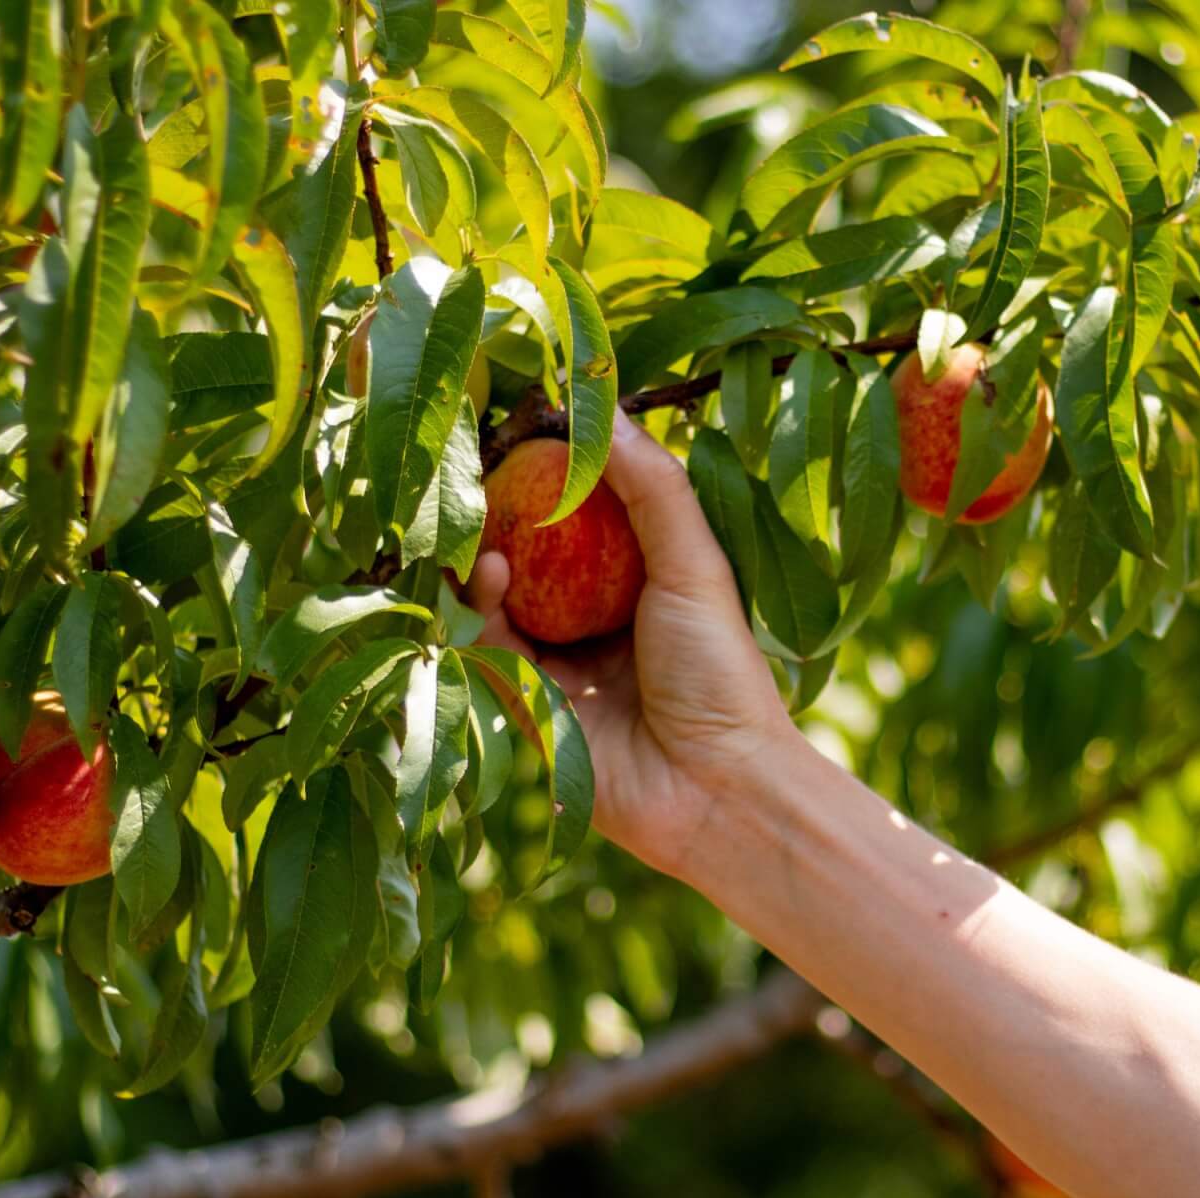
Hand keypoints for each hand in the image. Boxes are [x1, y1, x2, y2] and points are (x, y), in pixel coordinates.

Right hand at [468, 410, 797, 876]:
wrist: (714, 787)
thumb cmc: (719, 672)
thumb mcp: (694, 565)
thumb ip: (653, 488)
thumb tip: (607, 408)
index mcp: (642, 593)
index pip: (587, 524)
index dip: (557, 480)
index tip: (532, 430)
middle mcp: (596, 628)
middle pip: (536, 559)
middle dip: (505, 514)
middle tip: (484, 466)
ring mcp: (558, 670)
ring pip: (502, 601)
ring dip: (486, 555)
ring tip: (486, 516)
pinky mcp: (526, 710)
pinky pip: (487, 648)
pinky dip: (480, 607)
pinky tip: (489, 570)